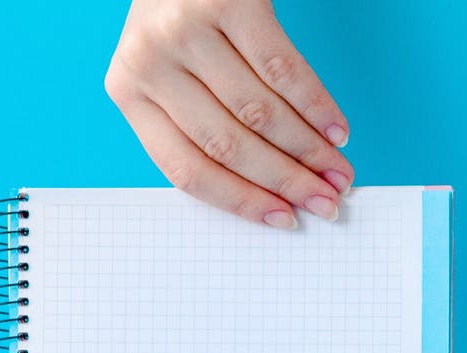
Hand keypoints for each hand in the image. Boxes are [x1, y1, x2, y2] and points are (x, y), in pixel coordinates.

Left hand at [106, 0, 353, 227]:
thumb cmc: (179, 14)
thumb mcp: (167, 70)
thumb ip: (196, 121)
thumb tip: (267, 187)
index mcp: (128, 93)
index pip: (186, 169)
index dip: (241, 200)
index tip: (284, 219)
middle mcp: (149, 63)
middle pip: (227, 146)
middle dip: (285, 182)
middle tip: (325, 201)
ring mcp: (186, 30)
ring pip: (258, 113)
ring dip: (307, 150)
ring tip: (338, 172)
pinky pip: (282, 69)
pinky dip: (315, 105)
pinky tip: (336, 130)